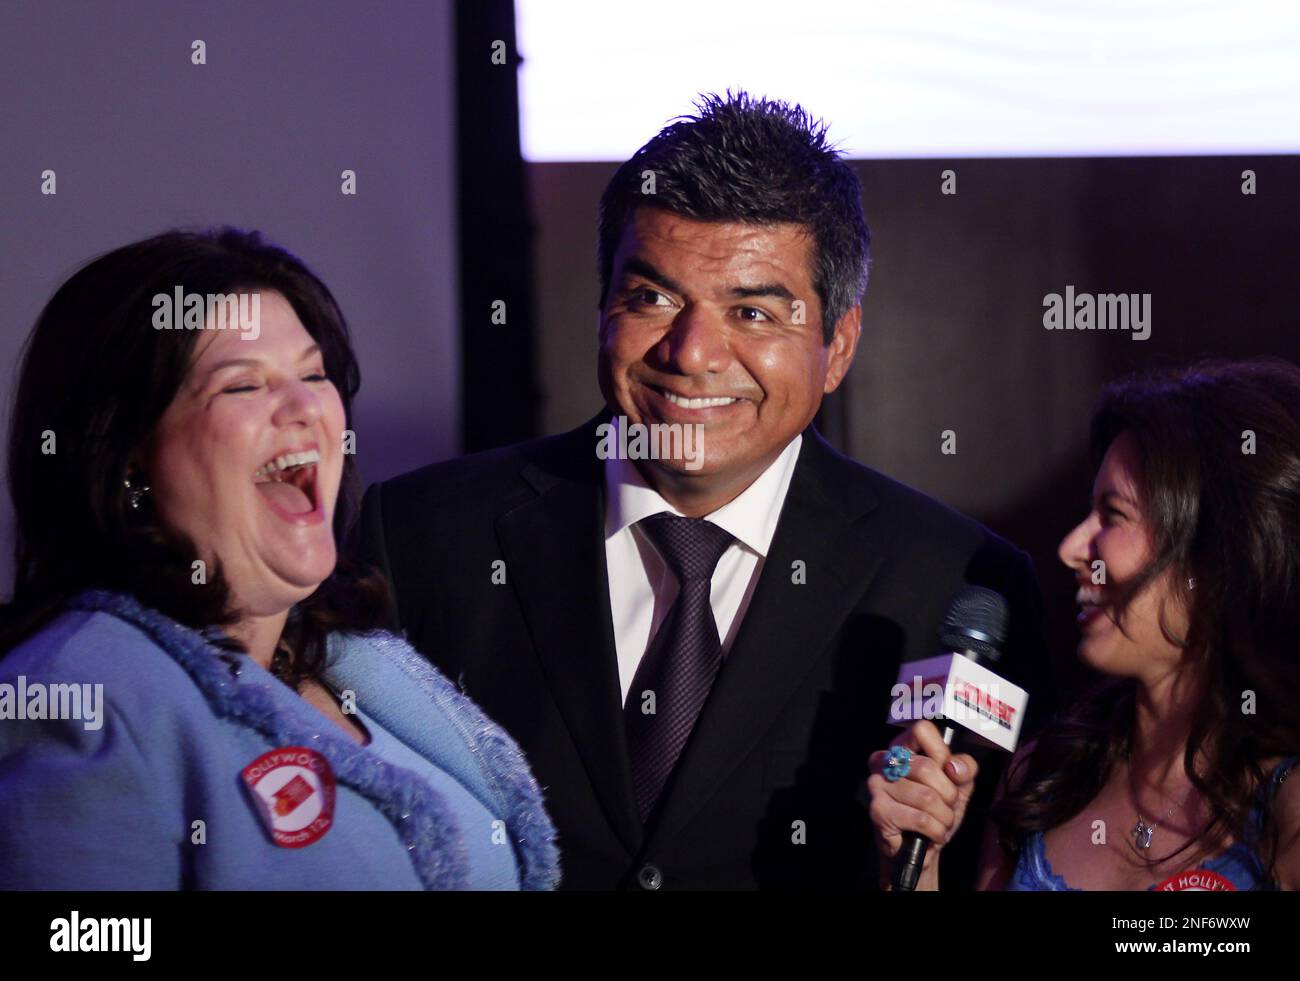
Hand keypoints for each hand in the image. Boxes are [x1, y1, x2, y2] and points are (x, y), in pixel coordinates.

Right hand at [866, 720, 978, 884]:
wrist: (922, 848)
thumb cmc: (936, 810)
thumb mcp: (959, 786)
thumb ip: (964, 768)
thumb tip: (953, 767)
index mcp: (902, 747)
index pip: (921, 730)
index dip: (941, 752)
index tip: (946, 772)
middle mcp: (883, 761)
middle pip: (927, 767)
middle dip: (948, 795)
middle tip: (946, 806)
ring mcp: (877, 785)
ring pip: (927, 797)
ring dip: (944, 817)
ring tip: (938, 822)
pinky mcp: (878, 810)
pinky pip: (921, 819)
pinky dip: (936, 831)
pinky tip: (931, 835)